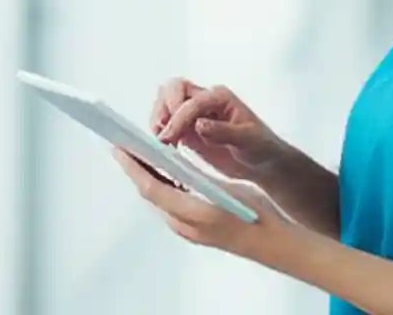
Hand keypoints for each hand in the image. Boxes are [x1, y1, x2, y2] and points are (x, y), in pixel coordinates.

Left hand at [111, 147, 295, 257]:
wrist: (272, 244)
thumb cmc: (256, 216)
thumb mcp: (228, 189)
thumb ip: (199, 179)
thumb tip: (174, 166)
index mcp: (191, 214)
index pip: (152, 187)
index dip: (133, 167)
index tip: (120, 149)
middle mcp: (184, 226)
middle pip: (152, 194)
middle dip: (137, 170)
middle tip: (127, 147)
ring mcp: (188, 231)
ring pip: (160, 200)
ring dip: (149, 178)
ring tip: (143, 155)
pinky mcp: (195, 231)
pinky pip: (171, 206)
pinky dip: (164, 187)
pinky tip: (167, 174)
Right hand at [151, 79, 286, 182]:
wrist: (263, 163)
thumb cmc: (261, 146)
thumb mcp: (249, 140)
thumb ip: (224, 132)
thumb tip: (199, 124)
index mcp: (220, 97)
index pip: (191, 101)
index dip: (178, 117)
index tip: (169, 137)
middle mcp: (205, 101)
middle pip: (173, 89)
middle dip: (163, 108)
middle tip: (162, 133)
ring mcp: (194, 115)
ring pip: (166, 103)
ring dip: (159, 118)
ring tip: (162, 140)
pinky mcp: (188, 131)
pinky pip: (167, 124)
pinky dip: (161, 131)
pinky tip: (165, 147)